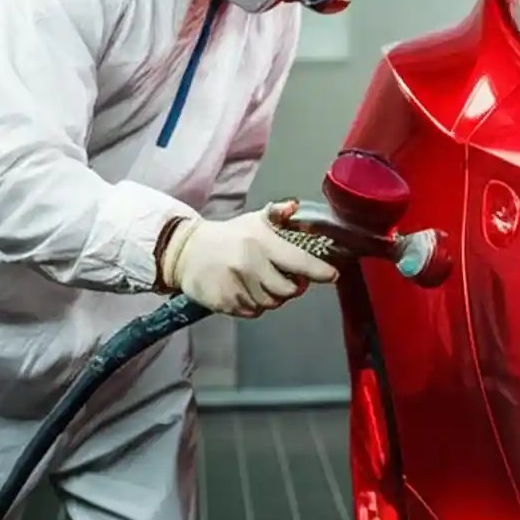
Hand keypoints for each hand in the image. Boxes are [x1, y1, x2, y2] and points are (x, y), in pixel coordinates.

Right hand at [160, 202, 337, 317]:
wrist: (186, 251)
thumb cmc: (227, 236)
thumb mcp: (252, 221)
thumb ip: (276, 214)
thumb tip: (294, 206)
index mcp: (260, 242)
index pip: (298, 261)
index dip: (319, 270)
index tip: (332, 275)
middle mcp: (250, 264)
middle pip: (288, 291)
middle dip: (291, 287)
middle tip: (283, 278)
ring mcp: (236, 285)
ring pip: (270, 304)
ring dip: (271, 297)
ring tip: (259, 281)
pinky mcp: (225, 302)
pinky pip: (252, 312)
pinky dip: (253, 305)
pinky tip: (244, 289)